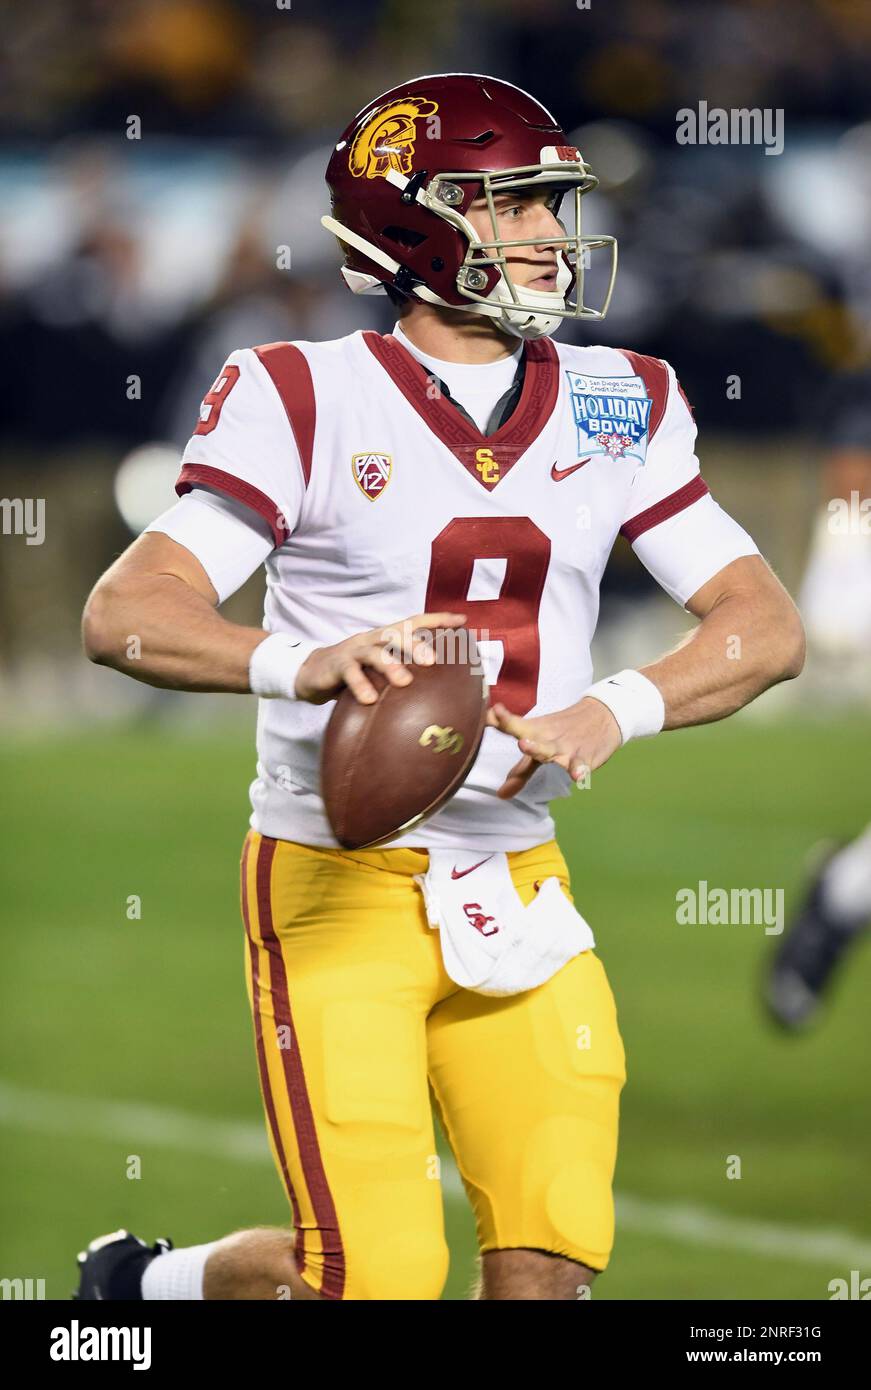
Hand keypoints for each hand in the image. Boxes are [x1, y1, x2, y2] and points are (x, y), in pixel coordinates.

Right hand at [294, 610, 466, 704]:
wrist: (311, 673)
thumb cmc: (354, 673)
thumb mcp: (379, 671)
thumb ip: (401, 675)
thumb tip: (437, 693)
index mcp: (385, 638)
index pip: (413, 623)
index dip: (437, 620)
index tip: (461, 620)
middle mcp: (372, 639)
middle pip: (396, 634)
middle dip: (415, 645)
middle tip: (432, 661)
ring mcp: (354, 650)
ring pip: (375, 652)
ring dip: (390, 665)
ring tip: (404, 682)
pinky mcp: (337, 665)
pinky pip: (350, 673)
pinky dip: (360, 685)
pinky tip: (370, 699)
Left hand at [487, 697, 621, 797]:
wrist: (603, 715)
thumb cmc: (564, 733)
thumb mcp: (542, 748)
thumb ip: (521, 772)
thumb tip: (500, 795)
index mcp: (533, 731)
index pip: (514, 725)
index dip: (500, 720)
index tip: (489, 714)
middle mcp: (546, 738)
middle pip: (529, 735)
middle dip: (513, 730)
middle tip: (502, 725)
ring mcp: (565, 747)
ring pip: (550, 749)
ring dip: (537, 747)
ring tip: (524, 745)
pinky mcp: (584, 756)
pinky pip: (580, 764)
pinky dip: (579, 769)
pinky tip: (577, 777)